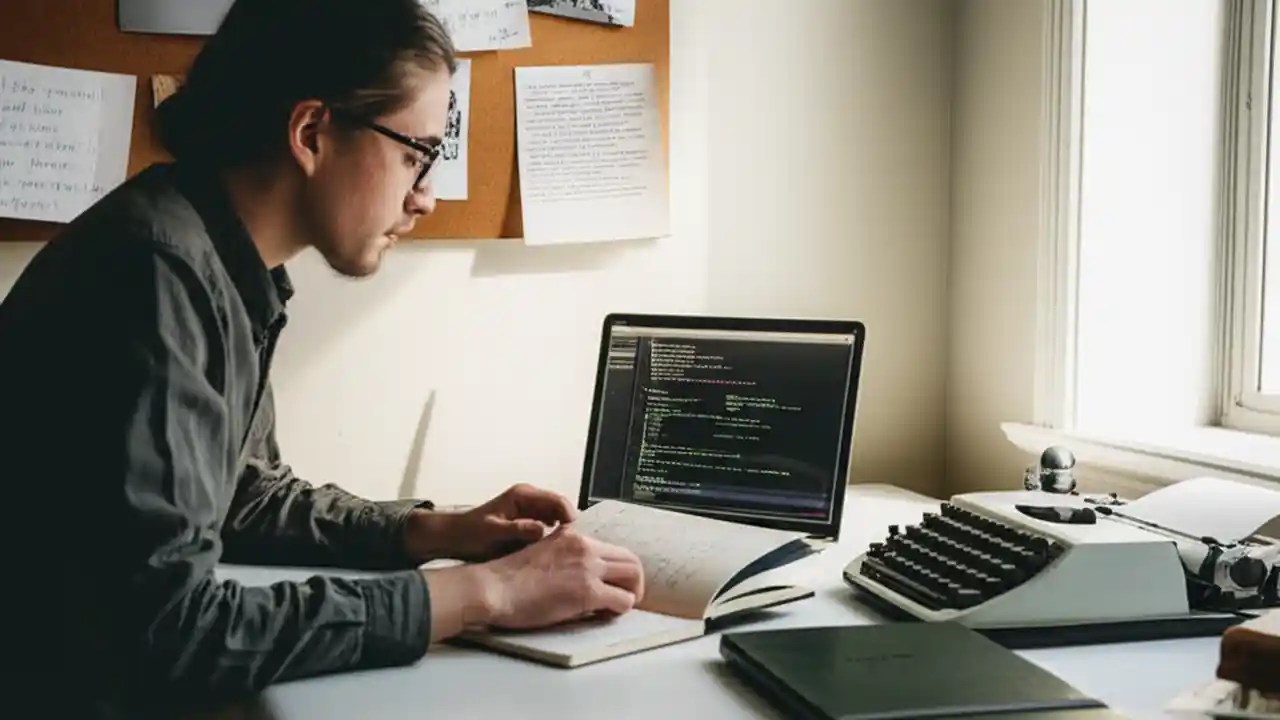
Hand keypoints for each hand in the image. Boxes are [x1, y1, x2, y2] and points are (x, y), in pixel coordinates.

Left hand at [405, 483, 576, 562]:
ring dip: (561, 534)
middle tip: (574, 548)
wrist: (454, 539)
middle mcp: (529, 499)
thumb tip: (541, 529)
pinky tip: (552, 554)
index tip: (574, 536)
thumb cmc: (471, 534)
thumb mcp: (493, 532)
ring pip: (556, 520)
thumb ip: (517, 529)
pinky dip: (551, 539)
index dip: (569, 516)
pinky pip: (547, 528)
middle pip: (560, 509)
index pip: (557, 500)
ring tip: (566, 552)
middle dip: (568, 526)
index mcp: (523, 495)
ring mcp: (529, 511)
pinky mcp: (527, 523)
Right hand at [476, 527, 645, 629]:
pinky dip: (620, 609)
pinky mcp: (587, 591)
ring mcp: (588, 567)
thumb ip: (563, 555)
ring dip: (632, 594)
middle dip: (633, 580)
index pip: (611, 548)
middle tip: (625, 597)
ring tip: (619, 607)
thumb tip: (580, 575)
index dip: (617, 569)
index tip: (612, 583)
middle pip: (630, 559)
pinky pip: (623, 601)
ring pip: (633, 576)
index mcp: (572, 536)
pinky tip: (606, 615)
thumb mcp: (541, 552)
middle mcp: (585, 546)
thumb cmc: (508, 578)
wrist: (493, 587)